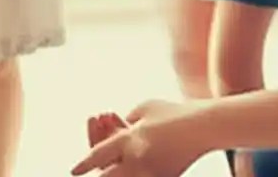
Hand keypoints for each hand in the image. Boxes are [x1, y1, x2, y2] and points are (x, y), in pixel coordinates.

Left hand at [72, 100, 210, 175]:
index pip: (99, 154)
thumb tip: (116, 131)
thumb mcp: (146, 108)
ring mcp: (151, 172)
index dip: (84, 163)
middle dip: (99, 171)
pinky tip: (134, 153)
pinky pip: (141, 175)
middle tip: (92, 168)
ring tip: (120, 148)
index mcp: (130, 139)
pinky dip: (133, 166)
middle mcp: (138, 159)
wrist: (204, 127)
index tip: (73, 170)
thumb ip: (127, 121)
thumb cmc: (174, 113)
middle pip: (107, 176)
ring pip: (124, 176)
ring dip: (117, 165)